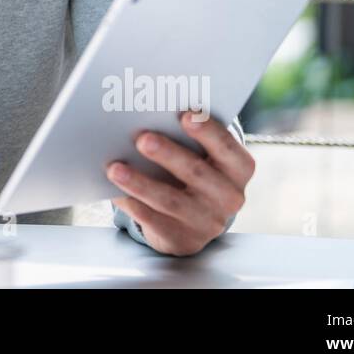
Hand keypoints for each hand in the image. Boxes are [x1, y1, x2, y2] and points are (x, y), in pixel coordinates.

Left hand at [106, 111, 253, 256]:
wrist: (195, 221)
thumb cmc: (195, 171)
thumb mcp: (204, 155)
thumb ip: (188, 138)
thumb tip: (150, 115)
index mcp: (238, 169)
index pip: (227, 148)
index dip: (208, 131)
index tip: (185, 114)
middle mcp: (228, 197)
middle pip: (196, 172)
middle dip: (167, 154)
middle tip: (142, 138)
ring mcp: (207, 222)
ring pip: (170, 200)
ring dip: (140, 183)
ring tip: (115, 168)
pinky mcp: (182, 239)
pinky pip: (153, 220)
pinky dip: (132, 204)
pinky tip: (114, 191)